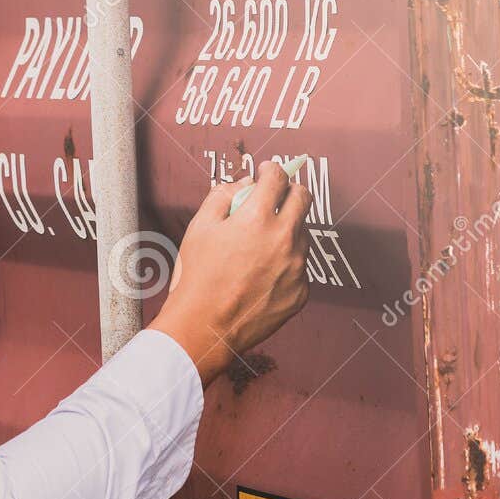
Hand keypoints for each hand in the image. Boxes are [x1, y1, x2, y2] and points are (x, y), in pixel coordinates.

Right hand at [153, 161, 312, 383]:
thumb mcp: (199, 229)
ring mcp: (296, 267)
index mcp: (257, 219)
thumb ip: (223, 197)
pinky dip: (286, 264)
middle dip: (291, 190)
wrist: (204, 329)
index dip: (271, 169)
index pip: (277, 178)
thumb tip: (244, 184)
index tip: (267, 171)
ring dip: (287, 230)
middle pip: (303, 198)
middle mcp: (284, 240)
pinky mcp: (301, 292)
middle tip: (277, 195)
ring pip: (302, 234)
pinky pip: (299, 267)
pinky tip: (262, 275)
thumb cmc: (196, 279)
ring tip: (260, 247)